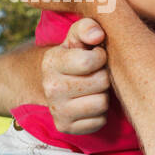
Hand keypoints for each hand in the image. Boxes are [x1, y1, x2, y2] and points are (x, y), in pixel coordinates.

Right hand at [41, 17, 109, 133]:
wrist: (54, 84)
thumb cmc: (74, 55)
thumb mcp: (77, 37)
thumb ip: (87, 27)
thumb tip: (97, 35)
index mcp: (52, 62)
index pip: (88, 61)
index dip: (100, 57)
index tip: (97, 55)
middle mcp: (50, 88)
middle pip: (100, 82)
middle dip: (103, 76)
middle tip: (95, 74)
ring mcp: (56, 110)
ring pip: (101, 103)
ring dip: (102, 95)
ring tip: (93, 88)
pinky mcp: (65, 127)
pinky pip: (98, 122)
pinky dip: (98, 114)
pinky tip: (89, 103)